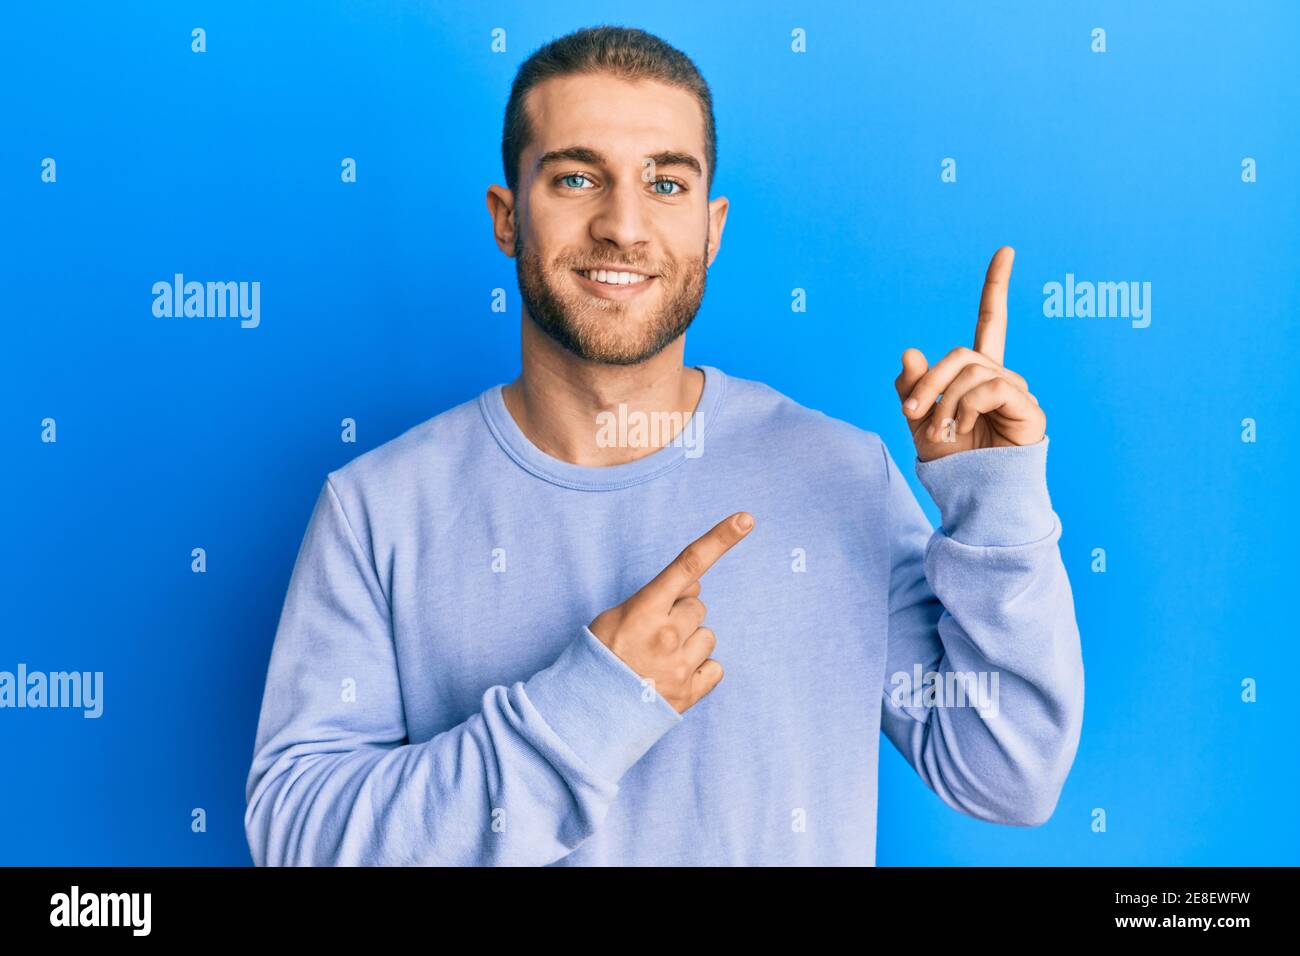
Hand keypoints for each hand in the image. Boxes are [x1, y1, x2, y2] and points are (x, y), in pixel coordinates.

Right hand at [589, 512, 753, 713]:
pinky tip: (676, 677)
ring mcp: (681, 665)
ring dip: (690, 643)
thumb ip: (655, 597)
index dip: (720, 539)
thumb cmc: (599, 659)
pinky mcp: (691, 693)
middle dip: (680, 615)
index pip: (688, 564)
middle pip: (697, 605)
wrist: (588, 715)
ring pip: (708, 636)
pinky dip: (700, 670)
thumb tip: (694, 585)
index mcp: (645, 609)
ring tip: (661, 659)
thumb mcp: (614, 616)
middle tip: (652, 636)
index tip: (746, 519)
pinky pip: (715, 668)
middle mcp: (668, 634)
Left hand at [896, 246, 1046, 461]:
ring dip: (945, 403)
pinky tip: (961, 430)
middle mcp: (1000, 376)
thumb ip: (913, 388)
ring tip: (940, 433)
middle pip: (960, 353)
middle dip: (928, 382)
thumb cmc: (951, 461)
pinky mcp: (1028, 408)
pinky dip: (966, 407)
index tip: (1006, 251)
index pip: (990, 322)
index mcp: (976, 374)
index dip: (996, 288)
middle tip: (910, 414)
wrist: (972, 494)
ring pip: (972, 372)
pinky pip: (991, 388)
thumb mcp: (919, 421)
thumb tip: (910, 352)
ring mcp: (1016, 391)